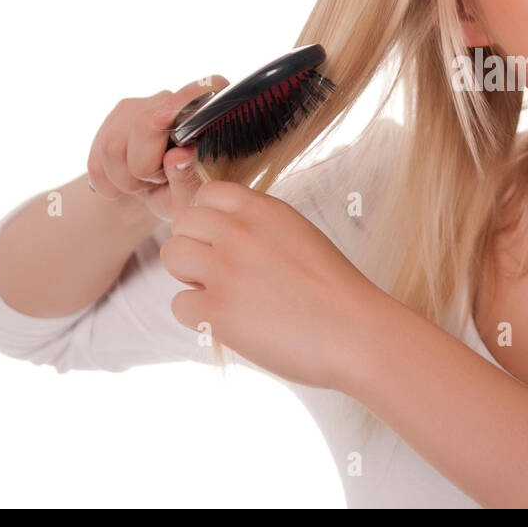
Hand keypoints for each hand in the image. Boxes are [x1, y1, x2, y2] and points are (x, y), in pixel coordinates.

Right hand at [85, 75, 229, 221]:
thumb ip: (190, 179)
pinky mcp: (113, 119)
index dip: (185, 102)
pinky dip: (107, 182)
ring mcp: (141, 105)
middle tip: (157, 181)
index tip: (170, 125)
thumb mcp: (194, 197)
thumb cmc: (186, 195)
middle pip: (144, 125)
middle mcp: (177, 99)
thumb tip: (179, 155)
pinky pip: (96, 159)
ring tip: (145, 183)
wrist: (156, 196)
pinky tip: (126, 181)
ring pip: (113, 146)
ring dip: (125, 180)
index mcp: (212, 112)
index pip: (207, 87)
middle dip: (144, 167)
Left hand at [158, 167, 386, 392]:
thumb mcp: (299, 234)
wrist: (355, 332)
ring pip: (172, 256)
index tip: (224, 240)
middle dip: (195, 246)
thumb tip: (218, 231)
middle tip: (222, 271)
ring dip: (190, 276)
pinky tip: (230, 321)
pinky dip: (199, 316)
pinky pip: (179, 303)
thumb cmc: (334, 290)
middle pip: (182, 223)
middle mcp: (239, 232)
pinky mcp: (216, 311)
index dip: (209, 218)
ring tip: (222, 293)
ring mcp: (225, 271)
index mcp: (264, 210)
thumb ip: (258, 225)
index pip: (207, 193)